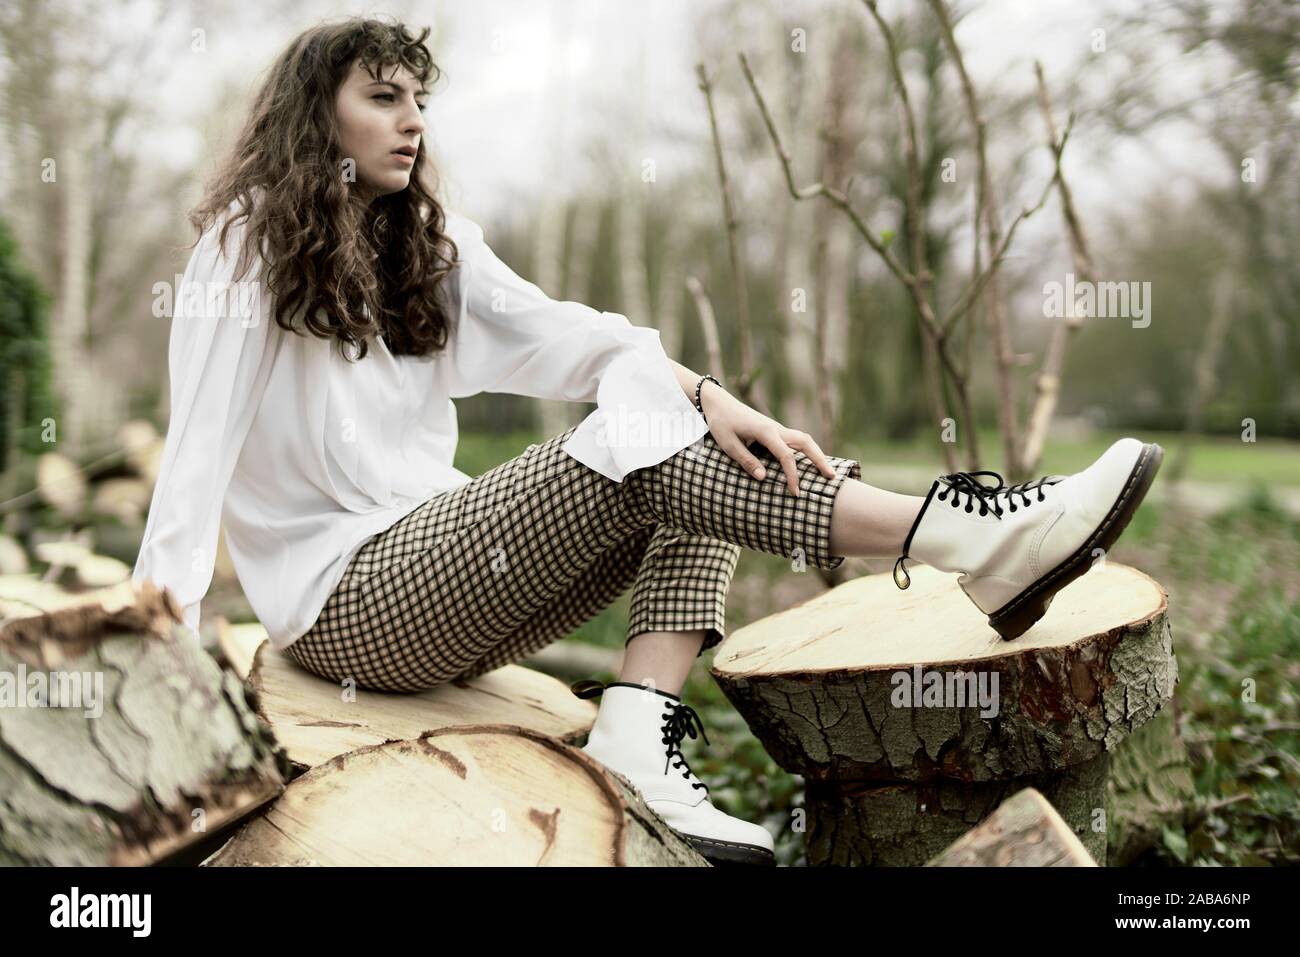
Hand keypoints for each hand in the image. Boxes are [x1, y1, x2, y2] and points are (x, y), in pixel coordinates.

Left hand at [698, 381, 837, 495]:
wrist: (719, 403)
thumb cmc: (721, 423)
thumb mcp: (728, 445)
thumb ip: (746, 461)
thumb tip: (764, 478)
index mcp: (765, 432)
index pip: (786, 456)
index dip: (793, 476)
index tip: (795, 492)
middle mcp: (776, 428)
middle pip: (806, 442)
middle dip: (820, 459)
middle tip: (832, 477)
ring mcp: (777, 428)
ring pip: (804, 439)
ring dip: (816, 453)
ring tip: (826, 471)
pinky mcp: (774, 430)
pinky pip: (795, 440)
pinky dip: (806, 450)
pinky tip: (809, 462)